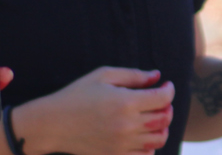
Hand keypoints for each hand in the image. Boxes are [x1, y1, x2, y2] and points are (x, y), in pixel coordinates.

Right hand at [13, 67, 174, 154]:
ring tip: (153, 118)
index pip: (163, 99)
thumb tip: (157, 76)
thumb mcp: (103, 76)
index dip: (169, 90)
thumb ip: (133, 76)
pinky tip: (142, 135)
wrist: (52, 124)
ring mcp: (121, 144)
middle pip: (164, 119)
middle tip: (160, 101)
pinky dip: (150, 146)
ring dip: (162, 127)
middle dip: (167, 108)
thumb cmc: (76, 95)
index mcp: (125, 102)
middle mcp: (127, 125)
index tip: (165, 85)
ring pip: (158, 139)